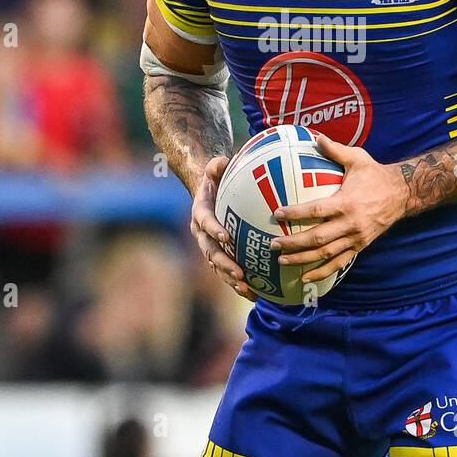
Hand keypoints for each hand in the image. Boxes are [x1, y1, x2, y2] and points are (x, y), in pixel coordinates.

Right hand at [190, 155, 255, 301]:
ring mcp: (209, 246)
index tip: (226, 236)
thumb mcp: (215, 167)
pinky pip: (227, 272)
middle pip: (210, 252)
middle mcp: (201, 233)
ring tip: (247, 289)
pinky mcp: (219, 256)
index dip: (214, 229)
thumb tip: (221, 162)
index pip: (205, 221)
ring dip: (231, 279)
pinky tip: (256, 294)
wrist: (208, 192)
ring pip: (218, 266)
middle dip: (224, 264)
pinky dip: (239, 284)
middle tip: (239, 273)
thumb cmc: (215, 178)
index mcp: (200, 212)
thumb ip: (216, 165)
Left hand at [270, 134, 406, 283]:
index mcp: (347, 202)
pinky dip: (322, 272)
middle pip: (318, 238)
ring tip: (282, 261)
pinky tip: (306, 277)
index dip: (296, 213)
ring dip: (303, 259)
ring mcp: (356, 238)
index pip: (316, 210)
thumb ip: (335, 150)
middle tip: (273, 244)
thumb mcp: (358, 158)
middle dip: (294, 243)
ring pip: (326, 254)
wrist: (402, 194)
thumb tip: (315, 137)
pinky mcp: (360, 246)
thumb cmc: (376, 174)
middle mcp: (351, 223)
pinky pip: (339, 262)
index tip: (277, 214)